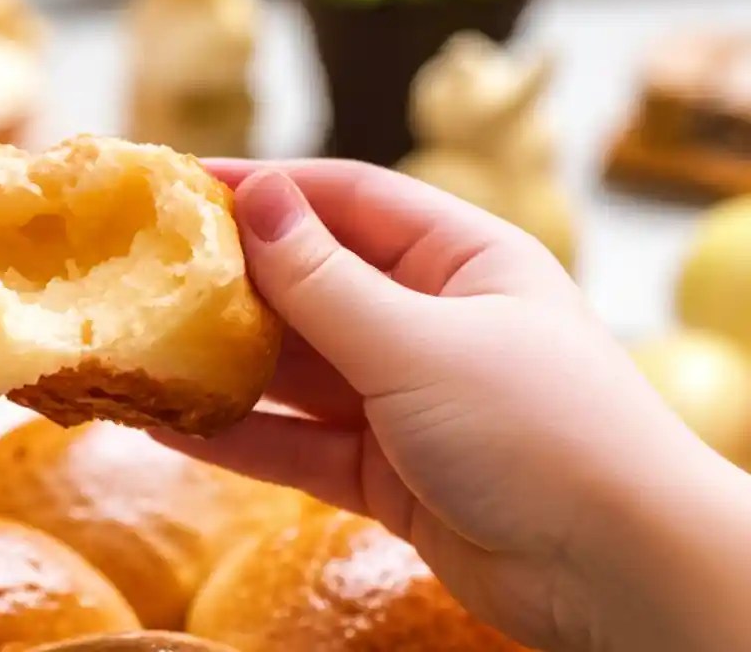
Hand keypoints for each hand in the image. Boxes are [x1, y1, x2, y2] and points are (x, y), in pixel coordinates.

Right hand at [155, 161, 750, 651]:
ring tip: (142, 349)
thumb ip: (325, 280)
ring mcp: (404, 400)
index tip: (182, 183)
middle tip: (144, 271)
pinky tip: (173, 426)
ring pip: (297, 370)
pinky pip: (298, 444)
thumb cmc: (540, 430)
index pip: (348, 199)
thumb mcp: (420, 342)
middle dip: (232, 282)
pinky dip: (241, 437)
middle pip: (312, 284)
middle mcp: (430, 321)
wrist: (617, 575)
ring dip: (226, 364)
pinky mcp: (384, 473)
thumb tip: (256, 195)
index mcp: (462, 260)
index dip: (266, 188)